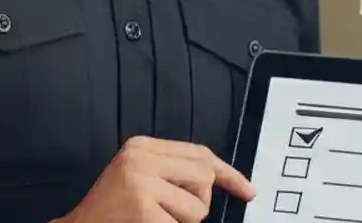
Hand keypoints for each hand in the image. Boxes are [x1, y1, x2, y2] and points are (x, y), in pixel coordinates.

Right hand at [63, 135, 254, 222]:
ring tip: (152, 219)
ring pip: (197, 207)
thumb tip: (221, 180)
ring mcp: (141, 182)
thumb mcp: (141, 176)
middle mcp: (141, 158)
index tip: (248, 190)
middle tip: (169, 212)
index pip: (200, 153)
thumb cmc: (114, 210)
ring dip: (182, 222)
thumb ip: (174, 170)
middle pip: (204, 176)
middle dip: (197, 201)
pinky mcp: (143, 208)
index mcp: (141, 146)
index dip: (228, 174)